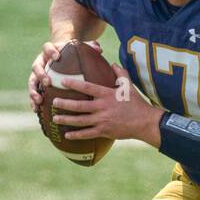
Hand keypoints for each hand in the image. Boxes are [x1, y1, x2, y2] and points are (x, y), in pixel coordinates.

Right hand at [28, 39, 102, 109]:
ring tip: (39, 100)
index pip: (47, 48)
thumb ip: (88, 47)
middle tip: (47, 82)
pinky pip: (33, 93)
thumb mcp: (80, 49)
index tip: (57, 57)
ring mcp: (37, 74)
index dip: (50, 52)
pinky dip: (33, 101)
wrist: (60, 56)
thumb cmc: (72, 54)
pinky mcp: (36, 85)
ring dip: (34, 91)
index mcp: (49, 51)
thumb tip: (98, 49)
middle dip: (41, 75)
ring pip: (32, 82)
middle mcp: (40, 62)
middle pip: (36, 67)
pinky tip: (37, 110)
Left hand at [49, 63, 163, 143]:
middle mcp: (102, 107)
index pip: (87, 87)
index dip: (74, 84)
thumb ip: (120, 74)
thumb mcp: (129, 86)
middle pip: (79, 105)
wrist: (144, 122)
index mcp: (107, 94)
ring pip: (80, 120)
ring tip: (55, 118)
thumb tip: (113, 64)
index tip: (62, 81)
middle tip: (54, 102)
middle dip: (64, 104)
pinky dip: (76, 135)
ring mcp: (102, 120)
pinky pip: (87, 134)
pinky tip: (67, 135)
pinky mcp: (104, 131)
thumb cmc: (137, 103)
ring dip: (66, 120)